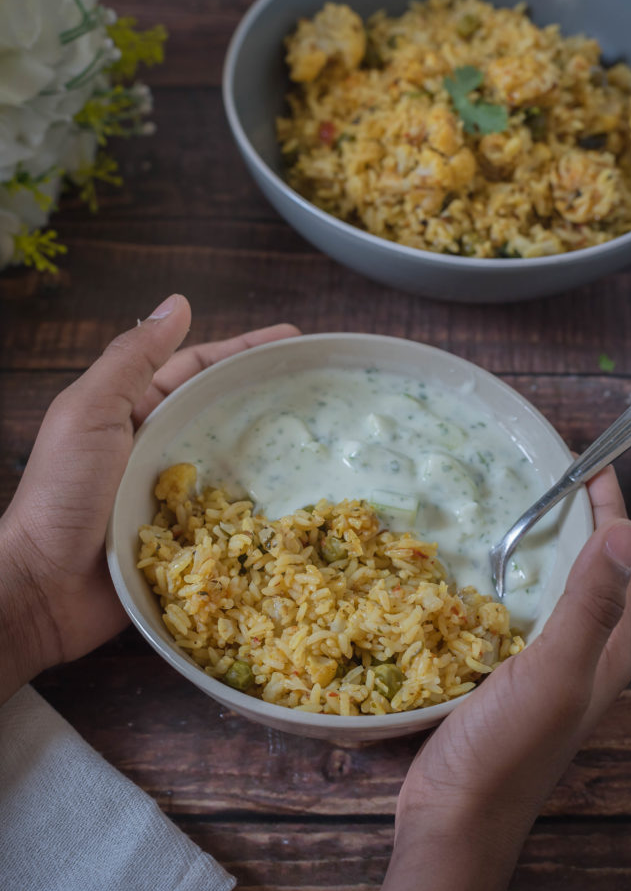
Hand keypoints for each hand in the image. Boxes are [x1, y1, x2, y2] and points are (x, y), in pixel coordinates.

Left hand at [0, 294, 298, 701]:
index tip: (292, 338)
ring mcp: (177, 494)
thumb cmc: (61, 494)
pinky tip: (299, 501)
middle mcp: (160, 447)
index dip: (243, 349)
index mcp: (135, 410)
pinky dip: (263, 506)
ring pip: (235, 462)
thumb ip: (132, 359)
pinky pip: (233, 515)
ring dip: (274, 451)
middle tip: (320, 384)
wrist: (46, 586)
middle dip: (268, 394)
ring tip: (323, 439)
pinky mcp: (189, 538)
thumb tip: (176, 304)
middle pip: (222, 410)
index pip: (198, 367)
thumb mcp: (90, 412)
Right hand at [344, 466, 630, 890]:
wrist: (458, 818)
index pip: (621, 564)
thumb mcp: (554, 672)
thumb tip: (628, 533)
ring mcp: (544, 670)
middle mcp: (583, 657)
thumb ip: (590, 606)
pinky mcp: (506, 679)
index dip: (610, 511)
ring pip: (550, 593)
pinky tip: (474, 570)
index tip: (589, 464)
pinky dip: (503, 581)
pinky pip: (514, 614)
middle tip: (544, 477)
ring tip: (511, 509)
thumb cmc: (509, 750)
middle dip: (576, 523)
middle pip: (590, 574)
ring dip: (540, 550)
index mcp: (607, 651)